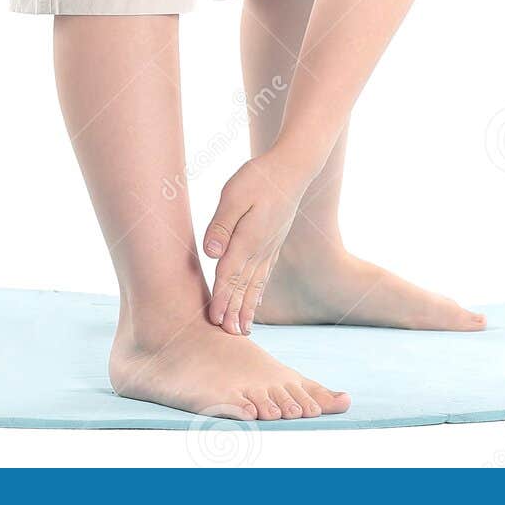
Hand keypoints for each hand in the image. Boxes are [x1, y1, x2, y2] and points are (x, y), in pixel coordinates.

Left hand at [202, 150, 314, 333]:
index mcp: (248, 238)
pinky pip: (264, 274)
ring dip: (246, 307)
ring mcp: (269, 247)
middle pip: (243, 286)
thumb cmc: (260, 176)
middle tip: (228, 337)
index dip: (221, 298)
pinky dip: (258, 292)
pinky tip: (256, 302)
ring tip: (241, 330)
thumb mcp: (233, 193)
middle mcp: (260, 248)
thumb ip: (221, 224)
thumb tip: (211, 253)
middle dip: (234, 311)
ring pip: (254, 284)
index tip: (214, 321)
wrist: (292, 167)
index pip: (230, 275)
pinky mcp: (274, 242)